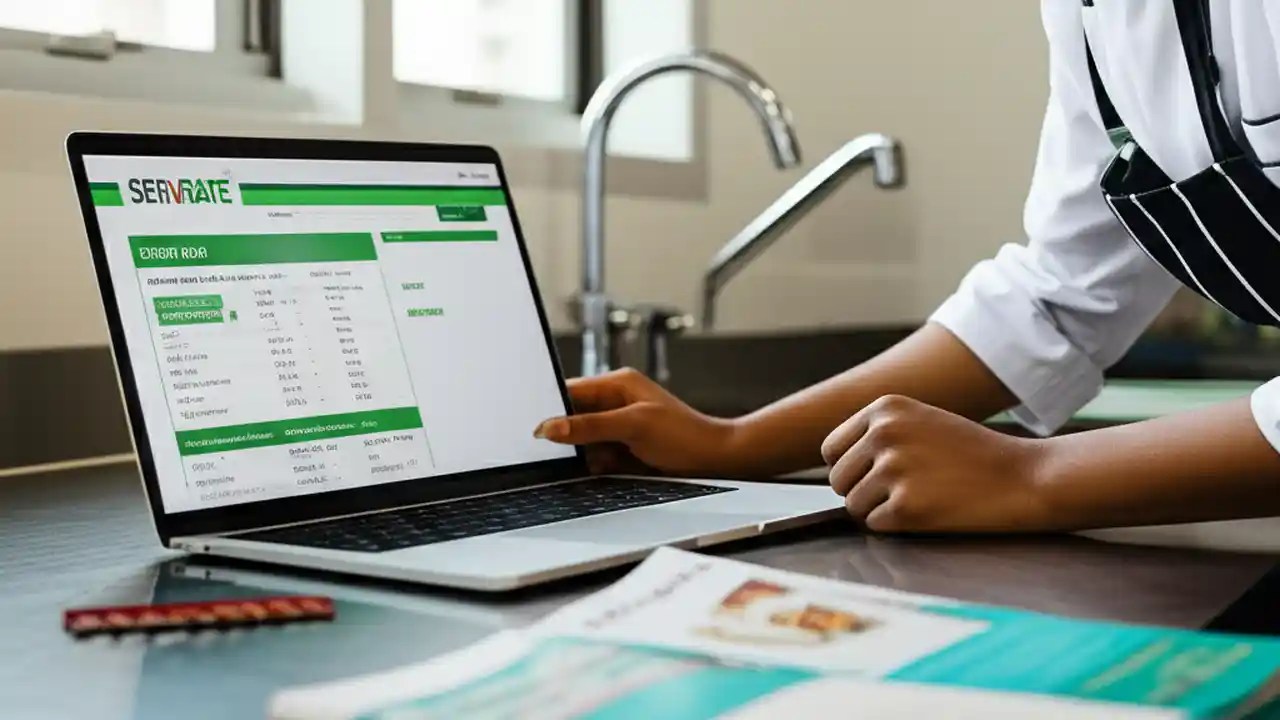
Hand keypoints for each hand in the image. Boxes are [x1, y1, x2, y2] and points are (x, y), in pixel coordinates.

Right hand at [533, 368, 738, 475]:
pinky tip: (605, 470)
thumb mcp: (634, 426)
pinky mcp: (623, 448)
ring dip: (582, 455)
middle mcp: (615, 402)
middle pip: (573, 417)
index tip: (533, 428)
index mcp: (617, 384)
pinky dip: (594, 465)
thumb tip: (549, 427)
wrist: (716, 461)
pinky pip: (595, 456)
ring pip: (582, 441)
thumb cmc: (684, 435)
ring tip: (601, 460)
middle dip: (567, 436)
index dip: (550, 408)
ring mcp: (618, 427)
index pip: (570, 391)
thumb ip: (590, 425)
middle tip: (558, 453)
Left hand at [821, 395, 1051, 532]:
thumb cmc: (974, 454)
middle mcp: (883, 434)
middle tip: (901, 493)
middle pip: (837, 479)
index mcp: (885, 408)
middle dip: (861, 492)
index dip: (848, 468)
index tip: (872, 477)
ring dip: (877, 511)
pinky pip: (874, 525)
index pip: (831, 448)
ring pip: (853, 505)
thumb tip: (834, 464)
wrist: (1024, 477)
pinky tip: (927, 513)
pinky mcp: (905, 506)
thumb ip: (880, 433)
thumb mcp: (922, 421)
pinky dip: (894, 527)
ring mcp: (893, 470)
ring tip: (918, 500)